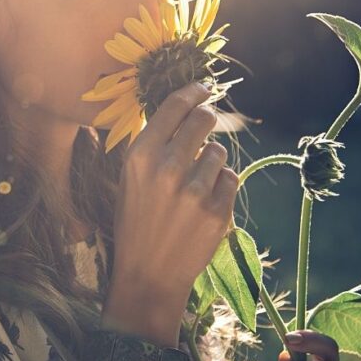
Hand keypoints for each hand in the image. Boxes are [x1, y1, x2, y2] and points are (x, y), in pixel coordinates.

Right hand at [107, 81, 238, 302]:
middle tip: (204, 126)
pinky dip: (221, 186)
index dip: (193, 91)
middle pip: (204, 120)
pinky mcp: (217, 211)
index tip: (204, 87)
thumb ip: (153, 144)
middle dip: (207, 120)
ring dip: (211, 161)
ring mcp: (194, 191)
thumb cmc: (135, 220)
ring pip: (219, 151)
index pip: (175, 106)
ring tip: (193, 184)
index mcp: (140, 155)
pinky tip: (203, 202)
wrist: (148, 273)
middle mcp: (167, 168)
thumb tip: (183, 108)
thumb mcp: (130, 177)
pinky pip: (230, 178)